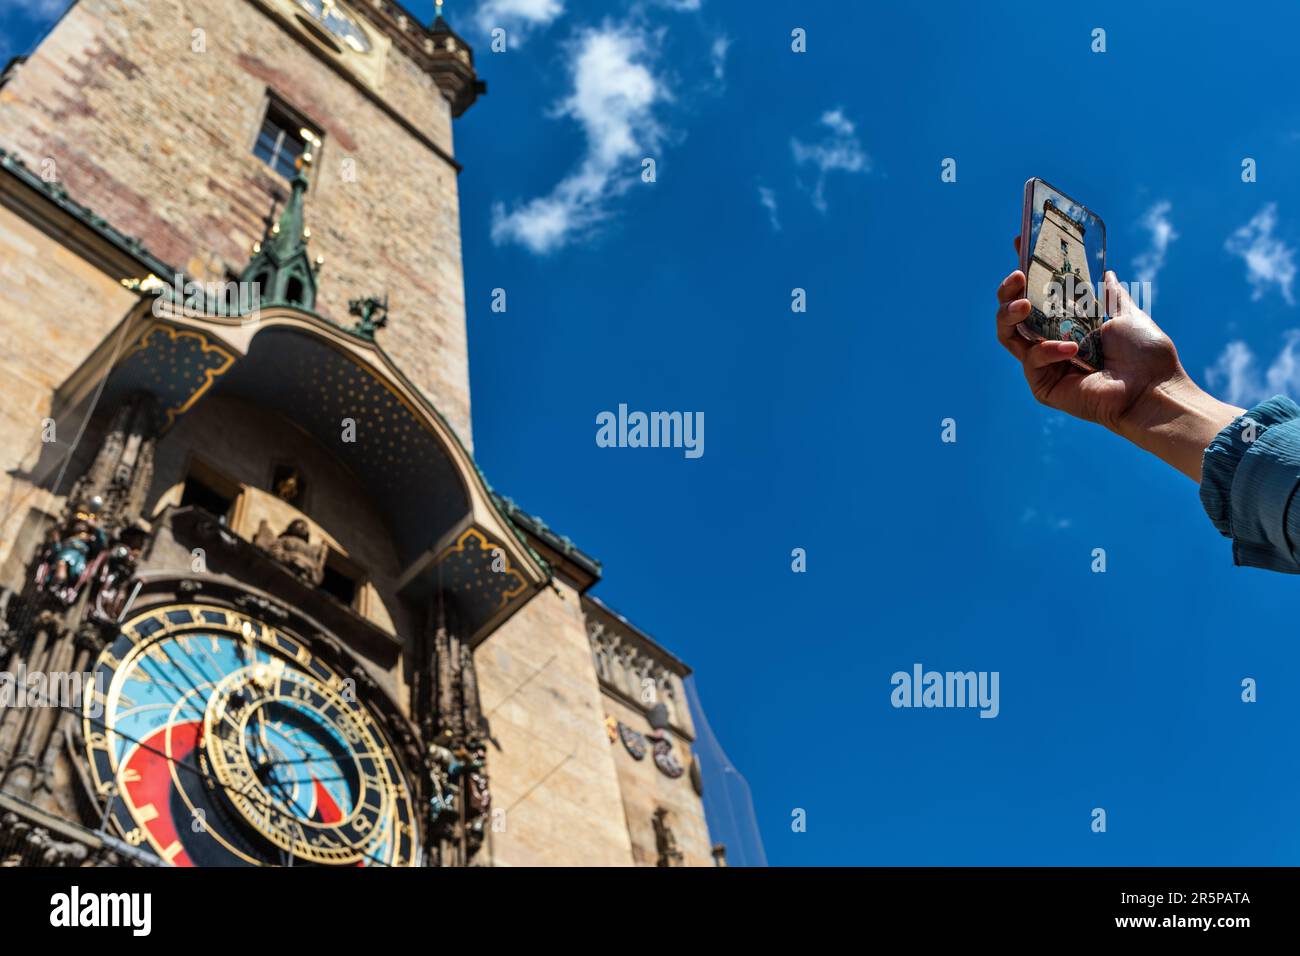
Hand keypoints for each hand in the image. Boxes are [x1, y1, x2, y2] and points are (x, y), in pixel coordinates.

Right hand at [996, 237, 1183, 435]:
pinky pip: (1032, 361)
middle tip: (1017, 277)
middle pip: (1014, 315)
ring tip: (1024, 304)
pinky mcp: (1043, 386)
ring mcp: (1044, 365)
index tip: (1020, 241)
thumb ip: (1111, 296)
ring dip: (1011, 315)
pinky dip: (1048, 350)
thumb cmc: (1146, 355)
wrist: (1153, 389)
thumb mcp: (1126, 314)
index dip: (1027, 270)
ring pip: (1009, 336)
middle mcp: (1051, 343)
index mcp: (1070, 325)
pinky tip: (1070, 347)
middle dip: (1008, 292)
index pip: (1039, 295)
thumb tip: (1107, 272)